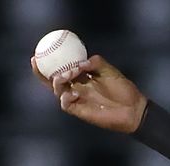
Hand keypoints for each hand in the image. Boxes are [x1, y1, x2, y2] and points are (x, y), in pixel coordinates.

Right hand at [31, 54, 146, 132]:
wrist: (133, 109)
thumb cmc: (123, 89)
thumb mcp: (110, 70)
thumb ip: (96, 62)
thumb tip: (80, 62)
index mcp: (82, 77)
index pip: (62, 68)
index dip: (50, 61)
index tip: (41, 51)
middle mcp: (77, 87)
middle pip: (53, 80)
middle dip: (41, 72)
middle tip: (36, 61)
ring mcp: (77, 100)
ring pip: (57, 91)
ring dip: (57, 82)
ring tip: (64, 76)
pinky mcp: (80, 111)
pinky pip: (66, 104)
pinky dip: (65, 97)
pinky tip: (74, 92)